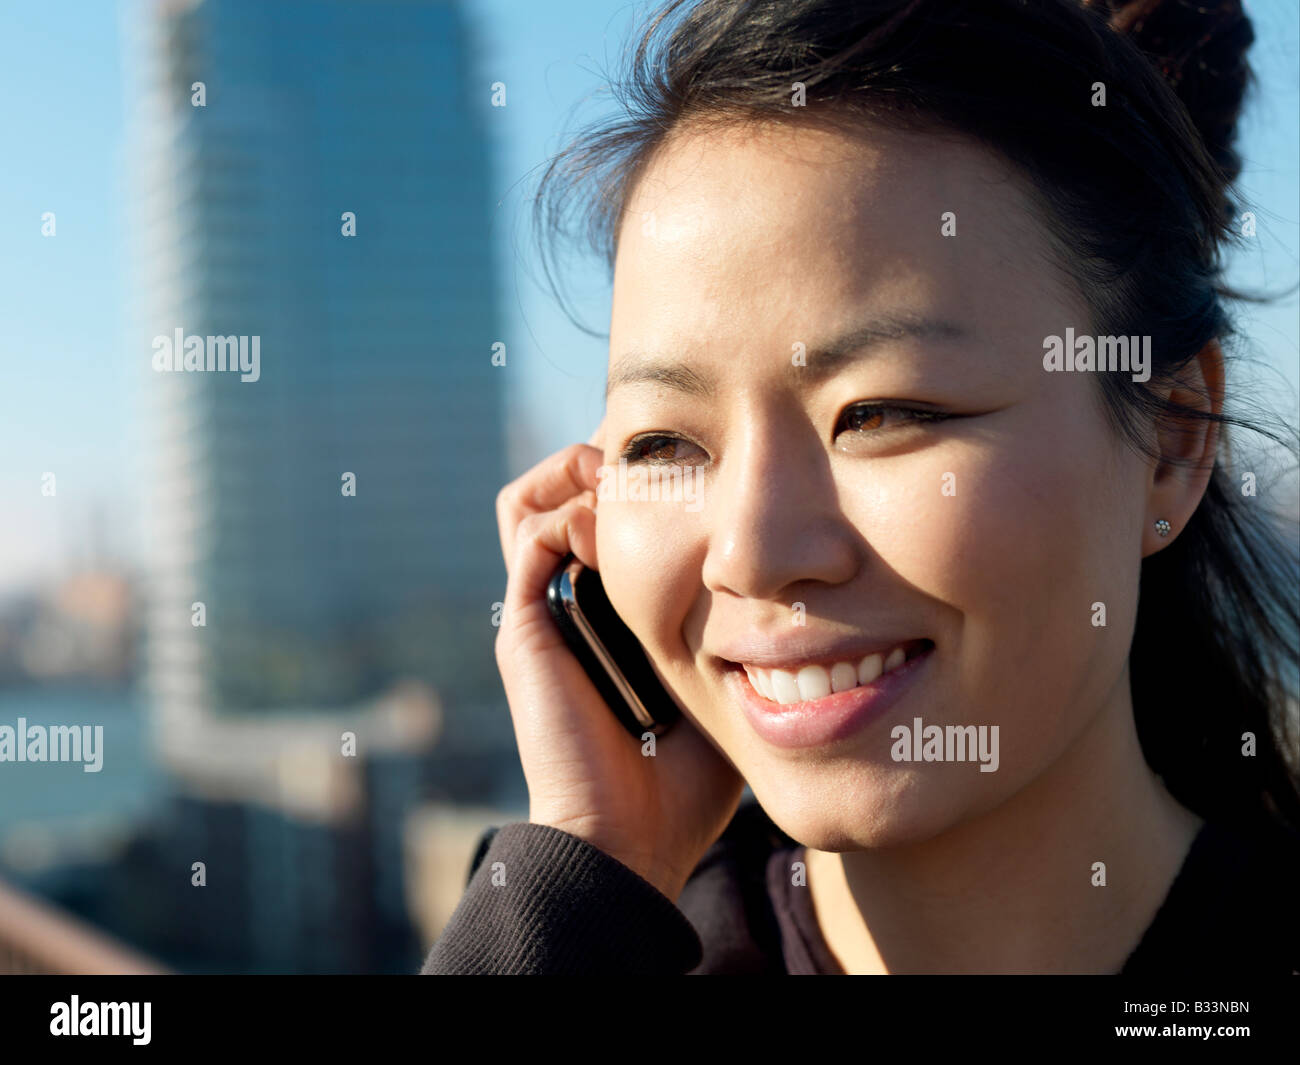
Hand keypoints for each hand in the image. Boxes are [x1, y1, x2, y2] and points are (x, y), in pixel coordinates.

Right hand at [493, 419, 745, 898]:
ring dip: (572, 472)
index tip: (690, 459)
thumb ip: (742, 649)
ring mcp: (541, 615)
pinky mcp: (525, 628)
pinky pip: (530, 535)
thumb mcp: (724, 695)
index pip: (603, 521)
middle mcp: (566, 607)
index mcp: (605, 620)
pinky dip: (569, 509)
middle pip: (555, 497)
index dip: (636, 479)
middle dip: (601, 459)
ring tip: (620, 471)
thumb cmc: (681, 785)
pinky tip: (613, 523)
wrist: (624, 841)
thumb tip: (796, 610)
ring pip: (526, 502)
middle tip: (651, 451)